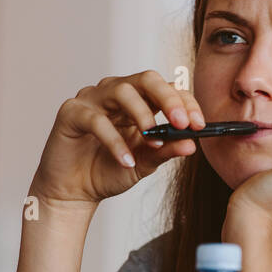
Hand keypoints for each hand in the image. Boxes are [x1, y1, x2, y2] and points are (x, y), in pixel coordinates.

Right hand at [30, 70, 205, 207]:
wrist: (74, 191)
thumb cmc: (108, 170)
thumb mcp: (145, 164)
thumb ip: (166, 152)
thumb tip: (192, 144)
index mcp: (139, 101)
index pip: (168, 89)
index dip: (186, 103)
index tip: (199, 125)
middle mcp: (116, 93)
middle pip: (146, 79)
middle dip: (168, 98)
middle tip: (182, 122)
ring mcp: (93, 99)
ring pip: (122, 91)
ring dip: (142, 114)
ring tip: (152, 140)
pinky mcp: (71, 112)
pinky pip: (96, 119)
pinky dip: (114, 141)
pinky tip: (125, 160)